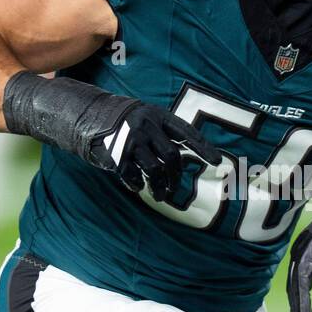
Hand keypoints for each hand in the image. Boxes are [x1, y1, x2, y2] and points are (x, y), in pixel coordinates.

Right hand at [88, 97, 221, 200]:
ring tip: (161, 195)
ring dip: (160, 187)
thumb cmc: (130, 123)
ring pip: (155, 170)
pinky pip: (134, 177)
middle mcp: (146, 126)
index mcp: (158, 116)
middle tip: (174, 188)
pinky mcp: (117, 156)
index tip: (217, 161)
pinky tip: (138, 187)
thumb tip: (192, 156)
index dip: (203, 147)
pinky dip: (138, 185)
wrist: (93, 117)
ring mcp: (131, 141)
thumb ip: (167, 134)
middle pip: (171, 156)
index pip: (187, 132)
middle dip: (176, 176)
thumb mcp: (150, 119)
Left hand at [287, 157, 311, 311]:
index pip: (300, 286)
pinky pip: (306, 273)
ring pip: (297, 284)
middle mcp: (302, 251)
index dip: (302, 307)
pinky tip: (306, 308)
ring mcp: (307, 247)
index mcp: (308, 255)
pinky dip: (304, 291)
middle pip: (294, 288)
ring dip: (300, 308)